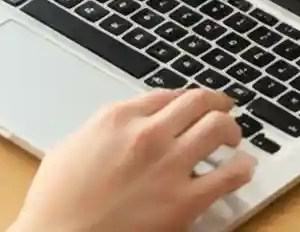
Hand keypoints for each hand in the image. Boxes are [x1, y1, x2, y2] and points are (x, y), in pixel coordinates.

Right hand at [10, 89, 255, 231]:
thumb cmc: (56, 204)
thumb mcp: (70, 149)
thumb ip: (103, 133)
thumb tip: (120, 132)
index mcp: (117, 119)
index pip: (165, 95)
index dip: (183, 98)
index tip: (189, 104)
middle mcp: (148, 134)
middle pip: (197, 102)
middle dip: (215, 103)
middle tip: (223, 109)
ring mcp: (169, 165)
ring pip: (219, 128)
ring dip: (231, 129)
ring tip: (233, 137)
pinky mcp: (185, 201)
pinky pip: (230, 175)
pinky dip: (243, 168)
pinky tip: (243, 168)